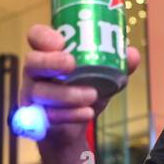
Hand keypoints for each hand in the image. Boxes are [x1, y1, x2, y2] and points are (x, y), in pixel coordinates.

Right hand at [22, 24, 140, 149]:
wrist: (72, 128)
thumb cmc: (82, 90)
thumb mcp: (102, 76)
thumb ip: (117, 64)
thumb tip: (132, 53)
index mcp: (48, 53)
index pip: (36, 36)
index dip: (44, 36)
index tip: (62, 41)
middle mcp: (35, 72)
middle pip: (32, 61)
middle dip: (51, 62)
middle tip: (71, 64)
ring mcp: (31, 95)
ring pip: (41, 92)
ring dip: (67, 93)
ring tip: (92, 94)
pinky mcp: (34, 118)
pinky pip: (47, 115)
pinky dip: (70, 114)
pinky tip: (87, 113)